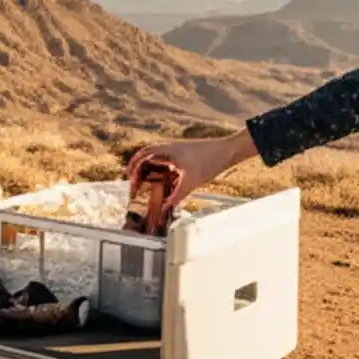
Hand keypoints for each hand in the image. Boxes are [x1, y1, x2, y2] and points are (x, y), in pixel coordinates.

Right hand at [126, 128, 260, 208]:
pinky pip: (169, 163)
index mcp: (168, 150)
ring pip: (159, 159)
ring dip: (151, 168)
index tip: (129, 178)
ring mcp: (179, 151)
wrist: (229, 151)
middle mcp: (171, 149)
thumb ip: (177, 196)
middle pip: (148, 155)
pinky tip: (166, 182)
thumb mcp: (191, 181)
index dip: (134, 166)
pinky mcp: (187, 156)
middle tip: (133, 179)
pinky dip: (163, 171)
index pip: (143, 155)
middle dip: (138, 167)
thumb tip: (166, 209)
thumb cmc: (211, 160)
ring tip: (146, 181)